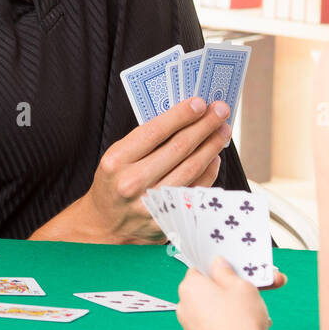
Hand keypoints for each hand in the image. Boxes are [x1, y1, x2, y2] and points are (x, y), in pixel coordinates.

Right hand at [73, 96, 231, 243]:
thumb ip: (145, 139)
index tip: (199, 103)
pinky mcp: (167, 219)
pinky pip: (196, 190)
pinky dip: (209, 171)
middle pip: (179, 148)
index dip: (181, 115)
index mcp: (117, 161)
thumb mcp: (117, 157)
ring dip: (211, 146)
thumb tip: (185, 117)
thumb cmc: (114, 184)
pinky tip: (214, 157)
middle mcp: (133, 182)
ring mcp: (151, 204)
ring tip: (222, 131)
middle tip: (220, 111)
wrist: (106, 226)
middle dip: (204, 125)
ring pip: (191, 168)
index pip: (155, 131)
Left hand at [176, 258, 286, 329]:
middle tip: (248, 288)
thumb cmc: (240, 324)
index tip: (232, 269)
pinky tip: (247, 325)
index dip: (218, 267)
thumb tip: (218, 265)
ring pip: (213, 308)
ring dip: (231, 306)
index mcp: (190, 286)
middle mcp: (185, 306)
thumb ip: (226, 271)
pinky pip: (214, 324)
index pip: (200, 268)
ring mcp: (190, 327)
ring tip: (253, 309)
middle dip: (228, 288)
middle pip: (208, 289)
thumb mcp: (241, 285)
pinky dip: (228, 322)